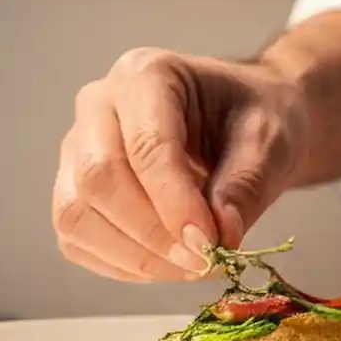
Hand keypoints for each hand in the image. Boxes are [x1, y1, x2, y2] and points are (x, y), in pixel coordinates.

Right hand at [52, 47, 309, 281]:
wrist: (239, 119)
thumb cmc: (252, 118)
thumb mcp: (269, 140)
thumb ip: (245, 185)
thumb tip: (220, 238)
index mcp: (146, 74)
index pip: (145, 144)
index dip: (174, 203)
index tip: (210, 246)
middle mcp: (98, 104)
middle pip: (97, 176)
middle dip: (150, 232)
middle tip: (203, 261)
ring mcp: (77, 146)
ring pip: (75, 212)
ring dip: (132, 256)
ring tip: (189, 267)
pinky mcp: (72, 186)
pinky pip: (75, 237)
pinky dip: (118, 264)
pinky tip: (163, 264)